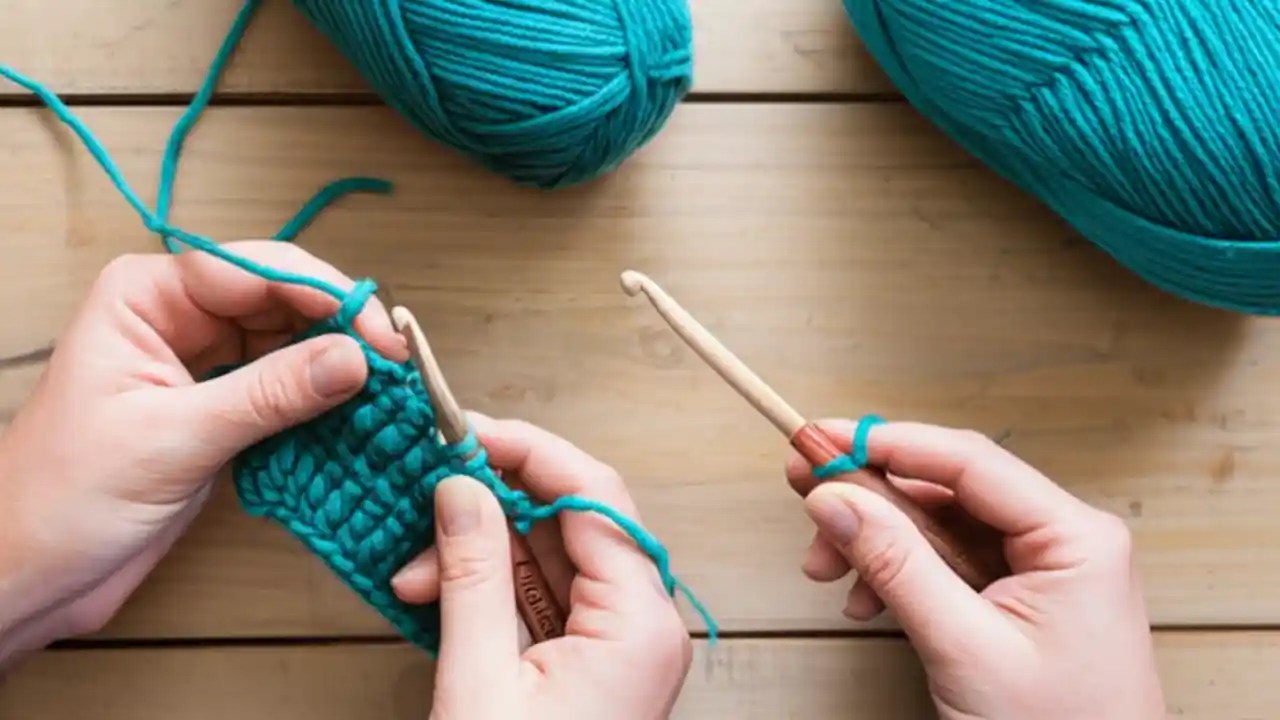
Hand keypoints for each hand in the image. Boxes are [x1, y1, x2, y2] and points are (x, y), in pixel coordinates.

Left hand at [0, 241, 406, 666]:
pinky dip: (322, 399)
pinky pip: (286, 387)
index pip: (254, 270)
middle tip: (396, 361)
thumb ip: (269, 395)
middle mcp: (178, 317)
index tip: (377, 330)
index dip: (323, 292)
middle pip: (282, 299)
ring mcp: (203, 363)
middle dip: (340, 325)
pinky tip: (357, 413)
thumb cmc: (62, 498)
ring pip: (291, 342)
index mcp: (146, 296)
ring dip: (338, 363)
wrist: (32, 573)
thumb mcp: (173, 439)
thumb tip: (355, 359)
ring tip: (389, 389)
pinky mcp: (221, 409)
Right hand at [391, 415, 691, 719]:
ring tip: (412, 564)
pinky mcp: (589, 666)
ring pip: (548, 561)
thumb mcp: (480, 683)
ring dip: (480, 554)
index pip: (592, 496)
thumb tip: (460, 490)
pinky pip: (541, 601)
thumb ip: (473, 579)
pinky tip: (436, 587)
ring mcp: (618, 648)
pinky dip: (489, 591)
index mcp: (640, 625)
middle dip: (491, 507)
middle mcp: (642, 628)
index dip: (526, 452)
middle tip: (427, 487)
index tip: (464, 431)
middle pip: (570, 523)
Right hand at [789, 420, 1164, 719]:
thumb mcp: (964, 647)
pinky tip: (865, 600)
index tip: (822, 439)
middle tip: (804, 489)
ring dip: (876, 542)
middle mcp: (1064, 539)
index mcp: (1075, 537)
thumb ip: (896, 564)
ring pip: (939, 525)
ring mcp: (1043, 569)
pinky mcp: (1020, 597)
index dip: (887, 443)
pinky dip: (898, 574)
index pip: (968, 461)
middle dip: (871, 499)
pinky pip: (947, 562)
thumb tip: (835, 497)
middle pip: (947, 488)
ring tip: (826, 571)